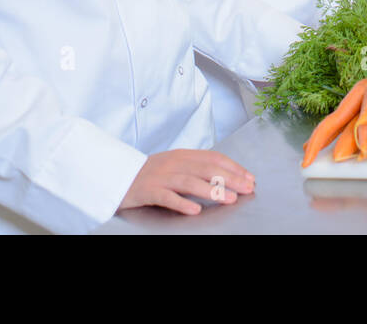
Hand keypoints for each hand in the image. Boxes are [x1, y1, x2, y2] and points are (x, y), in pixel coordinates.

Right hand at [119, 149, 254, 214]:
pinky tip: (195, 210)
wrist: (117, 175)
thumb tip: (225, 177)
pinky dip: (182, 203)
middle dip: (230, 178)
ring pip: (190, 182)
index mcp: (182, 155)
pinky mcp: (148, 191)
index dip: (233, 167)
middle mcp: (174, 163)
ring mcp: (161, 177)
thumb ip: (196, 169)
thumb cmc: (149, 173)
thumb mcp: (175, 165)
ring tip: (228, 198)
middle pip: (206, 169)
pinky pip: (167, 197)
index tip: (249, 177)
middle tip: (246, 188)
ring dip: (212, 190)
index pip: (214, 158)